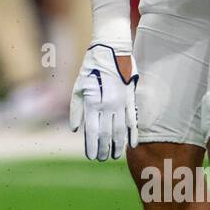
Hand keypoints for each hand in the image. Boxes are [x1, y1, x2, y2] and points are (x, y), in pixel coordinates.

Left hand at [70, 44, 137, 160]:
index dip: (92, 145)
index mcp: (92, 103)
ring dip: (117, 145)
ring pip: (120, 129)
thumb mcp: (78, 87)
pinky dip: (132, 133)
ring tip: (115, 156)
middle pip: (106, 134)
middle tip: (102, 159)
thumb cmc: (91, 68)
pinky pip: (133, 119)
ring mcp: (121, 102)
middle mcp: (107, 105)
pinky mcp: (131, 98)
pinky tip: (131, 144)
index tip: (91, 157)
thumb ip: (77, 110)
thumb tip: (76, 130)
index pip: (92, 131)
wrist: (110, 49)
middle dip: (104, 149)